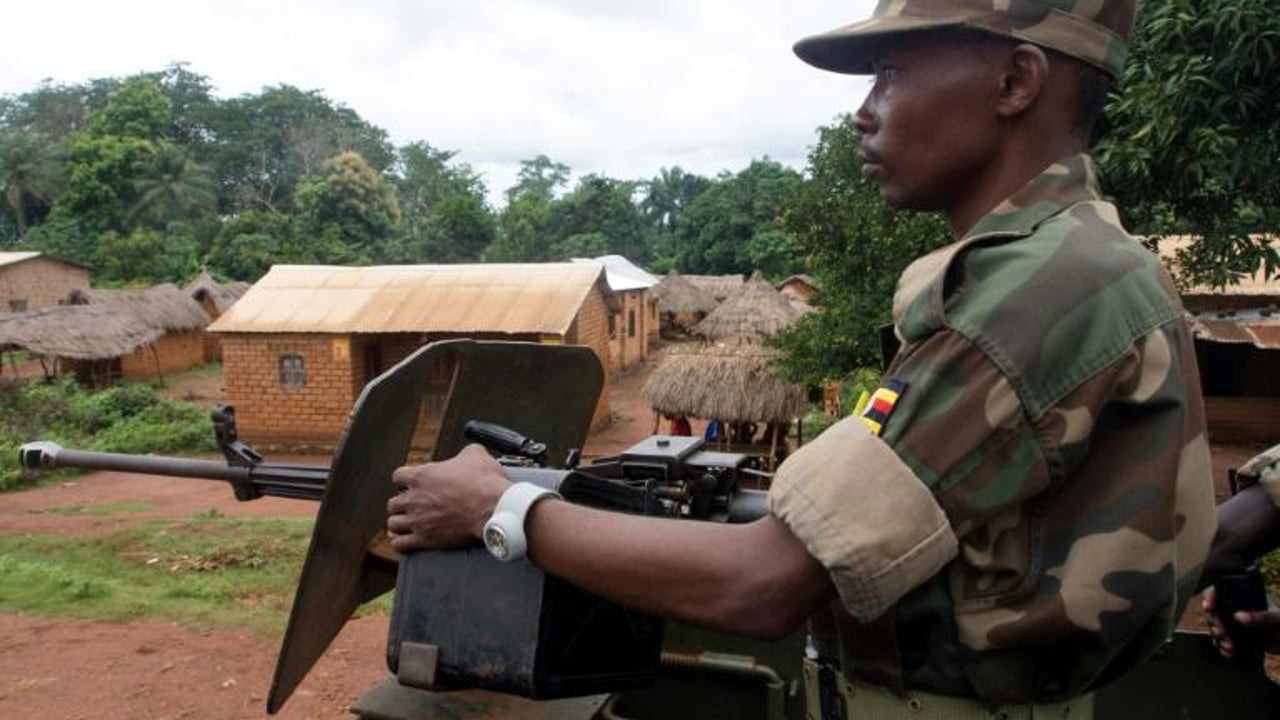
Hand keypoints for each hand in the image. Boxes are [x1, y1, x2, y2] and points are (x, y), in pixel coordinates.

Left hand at [385, 443, 510, 552]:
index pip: (398, 476)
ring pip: (393, 524)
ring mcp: (418, 520)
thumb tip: (469, 453)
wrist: (492, 509)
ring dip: (399, 524)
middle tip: (412, 506)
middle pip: (393, 503)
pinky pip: (400, 544)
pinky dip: (401, 543)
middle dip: (401, 505)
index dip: (404, 480)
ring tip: (407, 524)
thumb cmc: (484, 483)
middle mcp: (415, 499)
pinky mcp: (425, 539)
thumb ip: (465, 453)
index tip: (411, 483)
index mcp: (422, 476)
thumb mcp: (476, 455)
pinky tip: (406, 541)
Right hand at [1202, 585, 1279, 657]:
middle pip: (1215, 611)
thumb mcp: (1277, 618)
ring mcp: (1235, 623)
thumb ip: (1260, 617)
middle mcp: (1237, 608)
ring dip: (1219, 637)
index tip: (1209, 607)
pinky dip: (1223, 647)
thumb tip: (1238, 617)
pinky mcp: (1236, 637)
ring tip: (1229, 645)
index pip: (1221, 590)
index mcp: (1246, 597)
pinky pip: (1222, 640)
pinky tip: (1230, 651)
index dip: (1211, 596)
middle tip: (1222, 632)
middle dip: (1215, 622)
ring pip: (1216, 626)